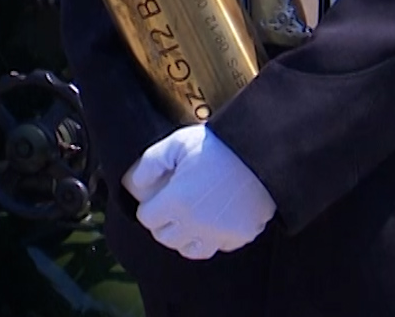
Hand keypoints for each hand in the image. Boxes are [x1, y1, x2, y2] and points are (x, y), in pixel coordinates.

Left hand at [127, 125, 275, 260]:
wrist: (261, 150)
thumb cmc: (218, 145)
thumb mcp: (177, 144)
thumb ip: (150, 164)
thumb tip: (133, 185)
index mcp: (177, 201)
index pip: (147, 219)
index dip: (150, 206)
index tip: (160, 195)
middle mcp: (196, 224)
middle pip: (165, 238)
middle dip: (164, 222)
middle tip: (174, 205)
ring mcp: (220, 233)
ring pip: (190, 250)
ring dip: (187, 236)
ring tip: (193, 216)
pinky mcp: (241, 235)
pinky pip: (219, 246)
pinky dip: (214, 237)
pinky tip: (217, 217)